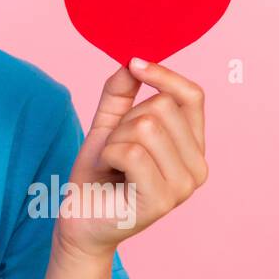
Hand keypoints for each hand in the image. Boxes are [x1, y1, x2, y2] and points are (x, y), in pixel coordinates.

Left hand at [56, 58, 207, 260]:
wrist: (81, 219)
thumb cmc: (99, 174)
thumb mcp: (109, 125)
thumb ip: (120, 93)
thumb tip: (132, 60)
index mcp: (192, 146)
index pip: (193, 96)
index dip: (164, 75)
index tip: (134, 63)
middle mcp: (198, 166)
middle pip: (162, 107)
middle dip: (125, 120)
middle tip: (115, 148)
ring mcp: (183, 187)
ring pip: (146, 126)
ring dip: (115, 139)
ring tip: (113, 163)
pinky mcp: (161, 201)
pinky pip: (131, 151)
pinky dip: (109, 154)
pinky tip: (109, 172)